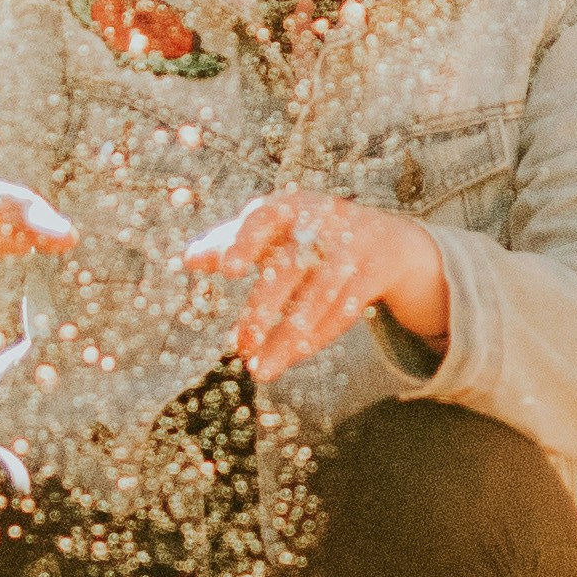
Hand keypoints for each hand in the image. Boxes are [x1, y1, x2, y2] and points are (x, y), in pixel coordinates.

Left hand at [180, 188, 450, 379]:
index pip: (263, 218)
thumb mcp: (276, 230)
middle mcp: (325, 222)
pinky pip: (343, 312)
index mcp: (291, 206)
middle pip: (292, 267)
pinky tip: (289, 359)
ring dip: (288, 337)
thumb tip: (187, 259)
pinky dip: (315, 338)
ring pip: (318, 298)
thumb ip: (231, 241)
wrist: (389, 239)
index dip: (245, 242)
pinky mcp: (373, 275)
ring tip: (259, 370)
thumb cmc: (313, 233)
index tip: (226, 270)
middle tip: (240, 345)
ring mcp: (354, 248)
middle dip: (265, 308)